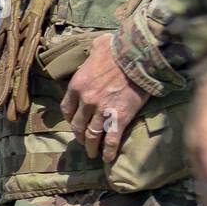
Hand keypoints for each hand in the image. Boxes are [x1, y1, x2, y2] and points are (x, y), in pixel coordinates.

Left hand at [61, 34, 148, 163]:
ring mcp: (102, 111)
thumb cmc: (120, 47)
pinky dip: (108, 151)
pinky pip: (111, 139)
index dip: (69, 118)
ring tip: (92, 154)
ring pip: (92, 135)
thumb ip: (93, 51)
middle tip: (83, 141)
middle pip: (78, 125)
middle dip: (79, 136)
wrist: (139, 53)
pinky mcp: (119, 117)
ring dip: (91, 147)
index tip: (73, 122)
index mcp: (77, 85)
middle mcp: (86, 101)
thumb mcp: (99, 46)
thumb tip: (95, 48)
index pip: (67, 108)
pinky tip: (107, 159)